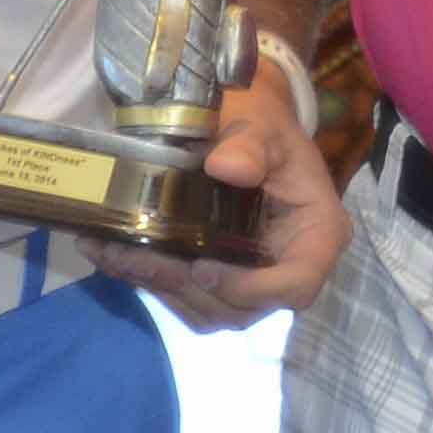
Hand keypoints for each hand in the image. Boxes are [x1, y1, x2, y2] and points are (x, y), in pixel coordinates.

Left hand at [138, 55, 353, 327]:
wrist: (242, 120)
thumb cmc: (260, 121)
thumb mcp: (260, 124)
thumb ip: (250, 145)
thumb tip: (228, 167)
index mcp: (317, 232)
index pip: (297, 285)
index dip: (253, 290)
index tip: (203, 268)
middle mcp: (289, 265)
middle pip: (246, 307)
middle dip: (187, 288)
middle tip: (136, 256)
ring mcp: (256, 278)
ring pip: (212, 312)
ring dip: (162, 289)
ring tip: (116, 254)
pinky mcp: (223, 278)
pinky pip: (191, 300)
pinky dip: (153, 283)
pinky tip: (116, 256)